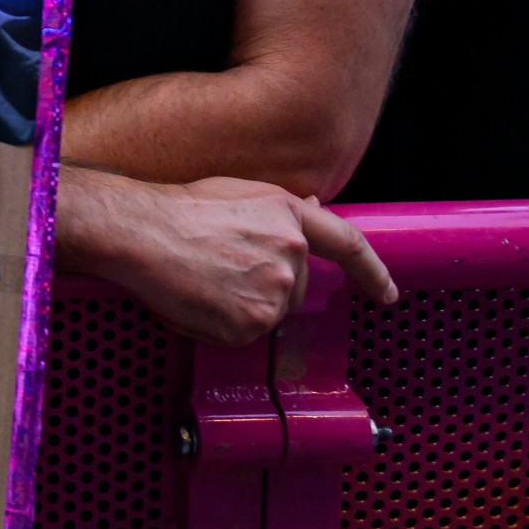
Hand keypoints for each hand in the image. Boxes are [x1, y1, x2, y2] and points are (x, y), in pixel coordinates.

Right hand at [68, 170, 396, 345]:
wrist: (142, 232)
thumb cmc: (178, 209)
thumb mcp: (238, 192)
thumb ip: (280, 211)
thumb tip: (310, 212)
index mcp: (290, 216)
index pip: (347, 245)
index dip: (372, 271)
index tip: (386, 294)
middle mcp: (291, 254)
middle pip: (296, 288)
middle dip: (266, 286)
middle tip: (220, 271)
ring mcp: (274, 291)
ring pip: (268, 314)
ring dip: (240, 307)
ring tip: (203, 281)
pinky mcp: (251, 323)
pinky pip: (243, 335)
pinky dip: (220, 326)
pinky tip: (197, 299)